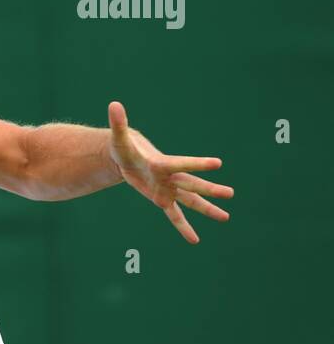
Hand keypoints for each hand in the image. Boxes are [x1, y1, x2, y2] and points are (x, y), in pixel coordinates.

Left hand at [107, 101, 233, 243]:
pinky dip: (183, 227)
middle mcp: (170, 177)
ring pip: (190, 201)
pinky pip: (174, 215)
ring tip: (225, 218)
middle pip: (192, 184)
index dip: (197, 164)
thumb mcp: (119, 138)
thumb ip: (118, 123)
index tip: (218, 163)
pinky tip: (193, 239)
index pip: (181, 164)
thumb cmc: (124, 147)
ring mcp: (168, 189)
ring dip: (206, 209)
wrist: (127, 157)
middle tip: (230, 194)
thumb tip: (113, 104)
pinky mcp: (161, 198)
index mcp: (162, 163)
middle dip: (209, 190)